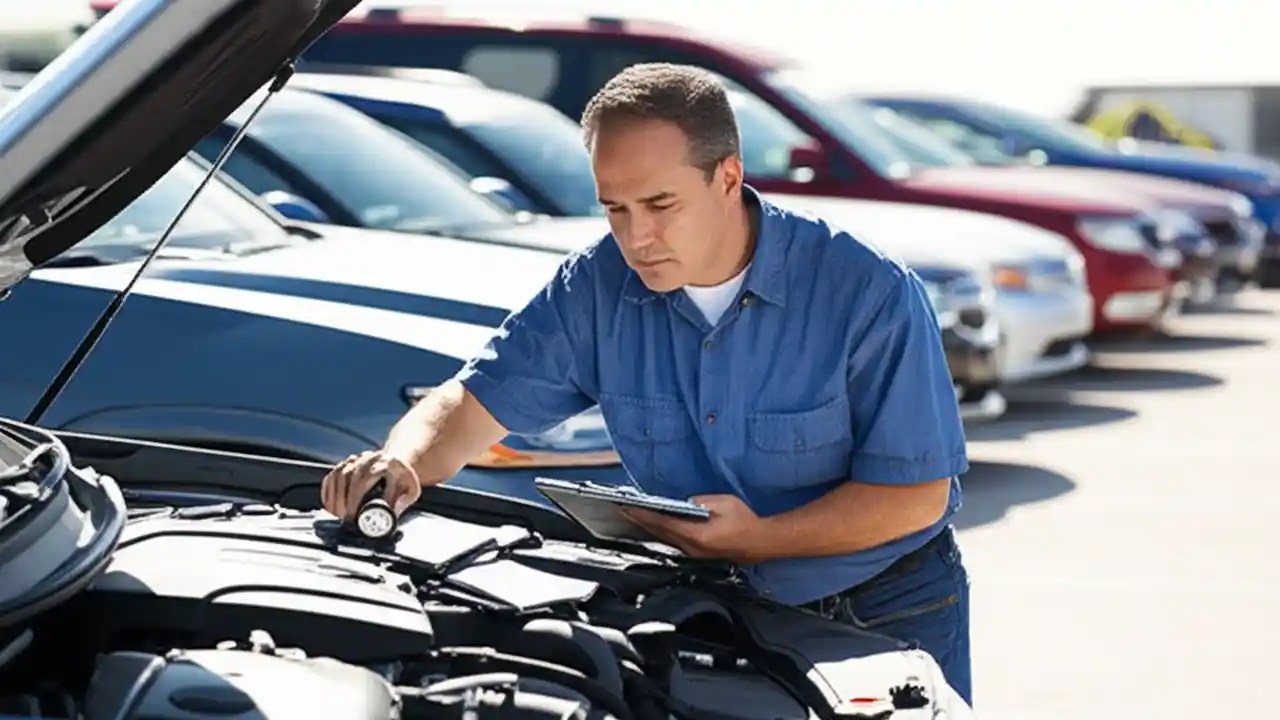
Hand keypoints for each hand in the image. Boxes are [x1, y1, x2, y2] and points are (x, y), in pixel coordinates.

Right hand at [321, 449, 421, 521]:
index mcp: (388, 462)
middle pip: (350, 475)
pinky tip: (330, 506)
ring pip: (338, 475)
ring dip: (335, 497)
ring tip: (338, 515)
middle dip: (345, 499)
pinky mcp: (345, 464)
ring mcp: (356, 459)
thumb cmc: (403, 481)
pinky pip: (331, 476)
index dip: (357, 496)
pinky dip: (328, 492)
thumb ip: (403, 501)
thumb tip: (391, 511)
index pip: (367, 476)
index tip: (355, 514)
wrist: (397, 464)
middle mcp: (370, 457)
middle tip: (346, 518)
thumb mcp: (411, 491)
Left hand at [622, 494, 771, 562]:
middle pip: (661, 534)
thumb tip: (686, 504)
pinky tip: (658, 527)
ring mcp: (694, 554)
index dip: (644, 516)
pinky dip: (663, 533)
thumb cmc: (745, 522)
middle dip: (642, 522)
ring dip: (651, 528)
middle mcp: (692, 548)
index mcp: (696, 535)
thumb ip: (701, 502)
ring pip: (666, 540)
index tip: (628, 509)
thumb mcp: (724, 503)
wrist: (761, 542)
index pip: (663, 524)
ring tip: (636, 517)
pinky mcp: (698, 555)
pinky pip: (675, 543)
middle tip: (625, 511)